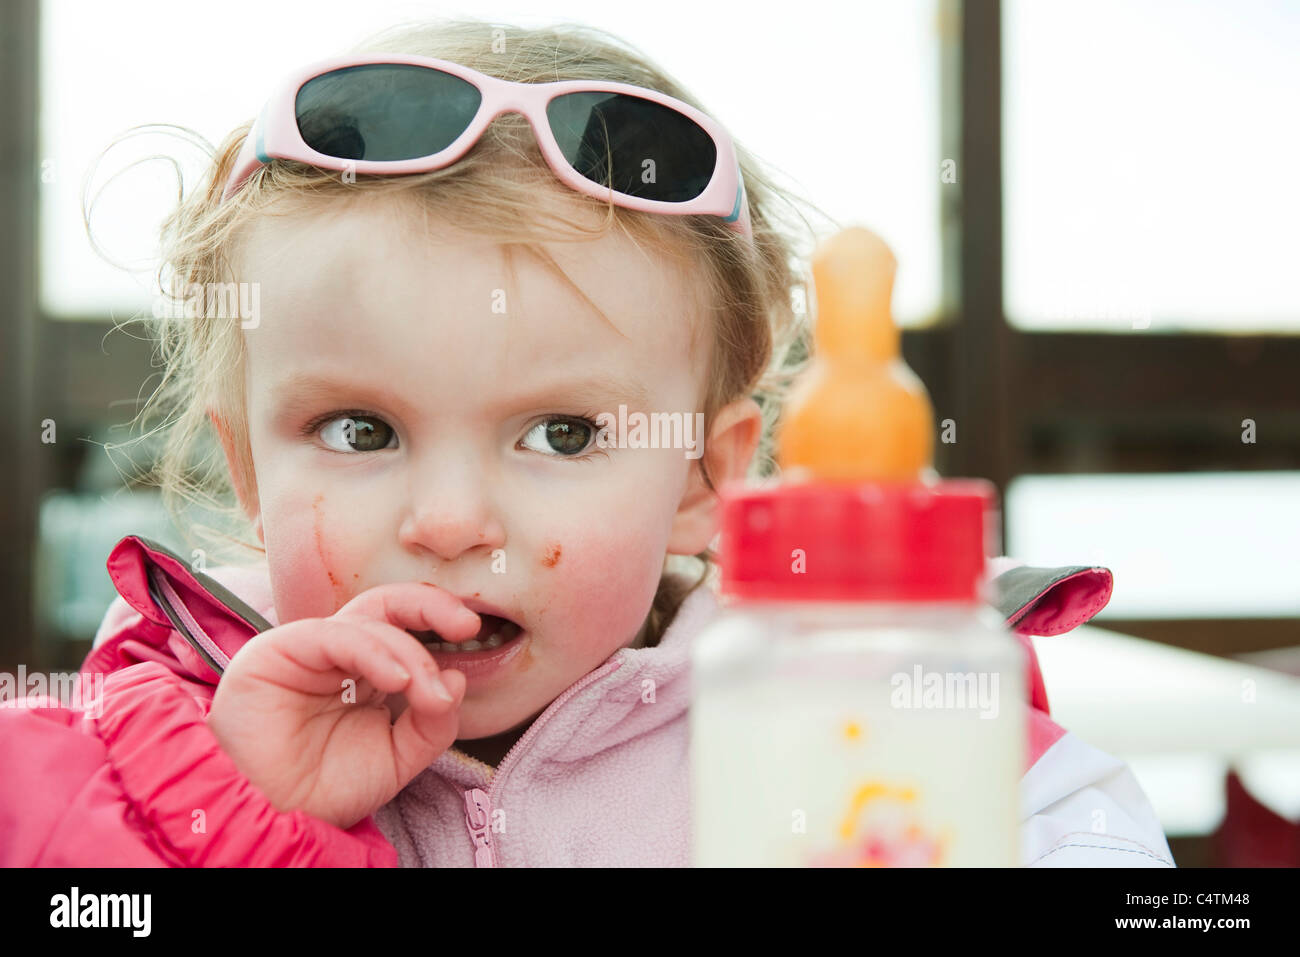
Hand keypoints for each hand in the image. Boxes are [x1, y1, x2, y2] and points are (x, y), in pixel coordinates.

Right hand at [207, 582, 478, 829]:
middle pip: (388, 603)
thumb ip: (433, 722)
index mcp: (364, 669)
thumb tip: (459, 679)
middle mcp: (337, 651)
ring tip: (428, 695)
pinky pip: (334, 636)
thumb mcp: (398, 756)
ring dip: (409, 655)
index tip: (473, 632)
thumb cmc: (326, 787)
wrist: (275, 818)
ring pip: (368, 622)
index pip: (404, 623)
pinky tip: (398, 682)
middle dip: (432, 606)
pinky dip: (373, 653)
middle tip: (466, 624)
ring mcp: (306, 648)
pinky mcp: (276, 651)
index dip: (438, 617)